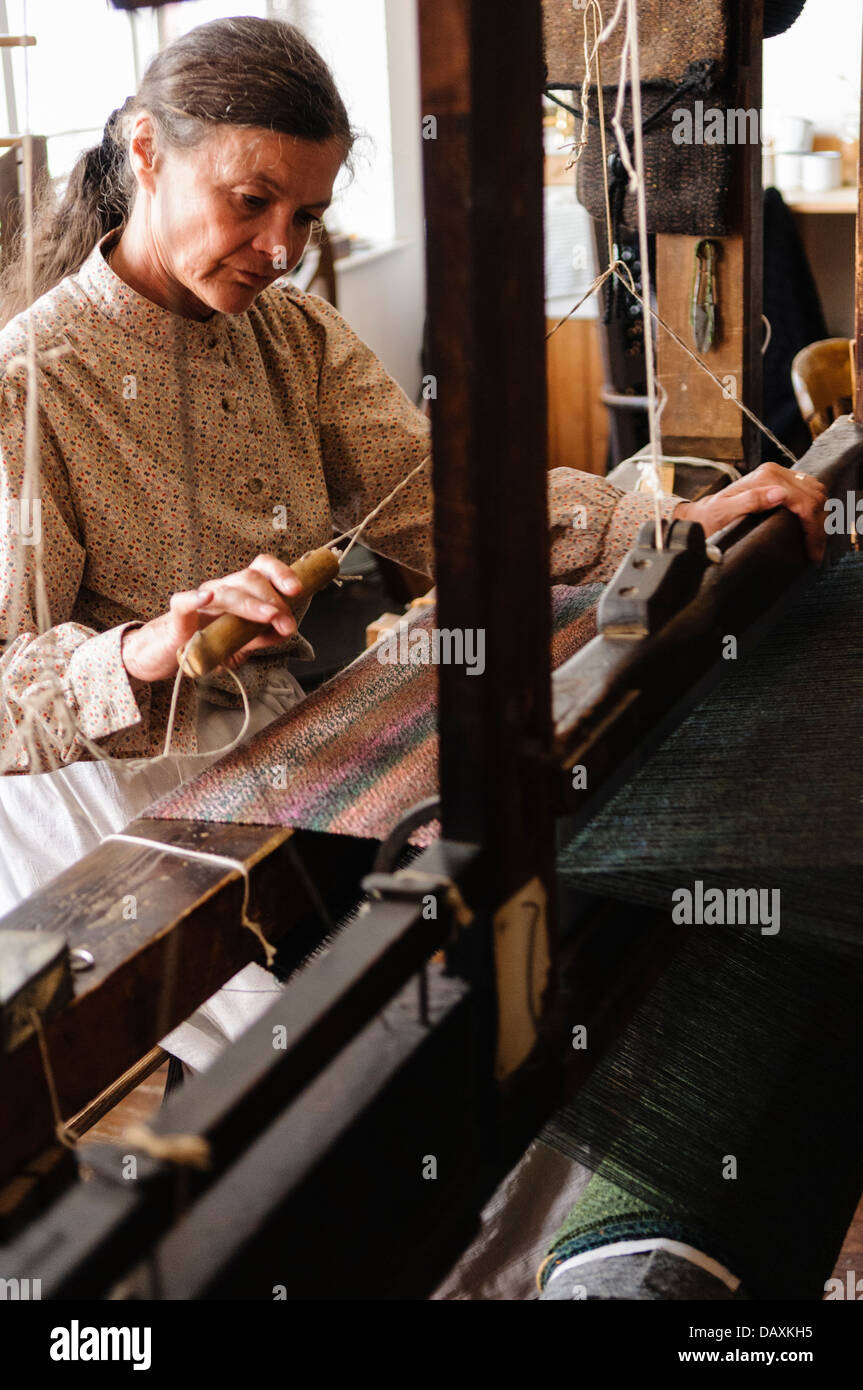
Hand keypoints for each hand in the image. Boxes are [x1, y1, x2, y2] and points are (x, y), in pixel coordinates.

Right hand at [121, 554, 302, 683]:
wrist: (170, 654)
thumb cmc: (208, 642)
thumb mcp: (242, 642)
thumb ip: (262, 635)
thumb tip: (285, 630)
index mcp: (240, 591)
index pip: (262, 569)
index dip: (281, 574)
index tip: (298, 590)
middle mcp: (223, 589)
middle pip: (249, 579)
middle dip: (273, 600)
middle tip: (287, 624)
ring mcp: (199, 600)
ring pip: (226, 592)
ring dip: (251, 604)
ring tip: (269, 617)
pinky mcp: (177, 615)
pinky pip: (184, 602)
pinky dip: (195, 599)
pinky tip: (206, 599)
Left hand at [673, 461, 826, 563]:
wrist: (700, 515)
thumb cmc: (710, 518)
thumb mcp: (723, 512)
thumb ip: (750, 501)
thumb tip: (780, 495)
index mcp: (765, 478)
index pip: (804, 500)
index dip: (813, 527)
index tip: (813, 551)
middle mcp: (774, 472)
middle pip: (814, 495)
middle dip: (820, 525)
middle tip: (816, 551)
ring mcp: (778, 476)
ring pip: (816, 491)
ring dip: (821, 516)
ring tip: (816, 542)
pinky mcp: (780, 482)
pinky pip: (808, 491)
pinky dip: (815, 509)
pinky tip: (811, 526)